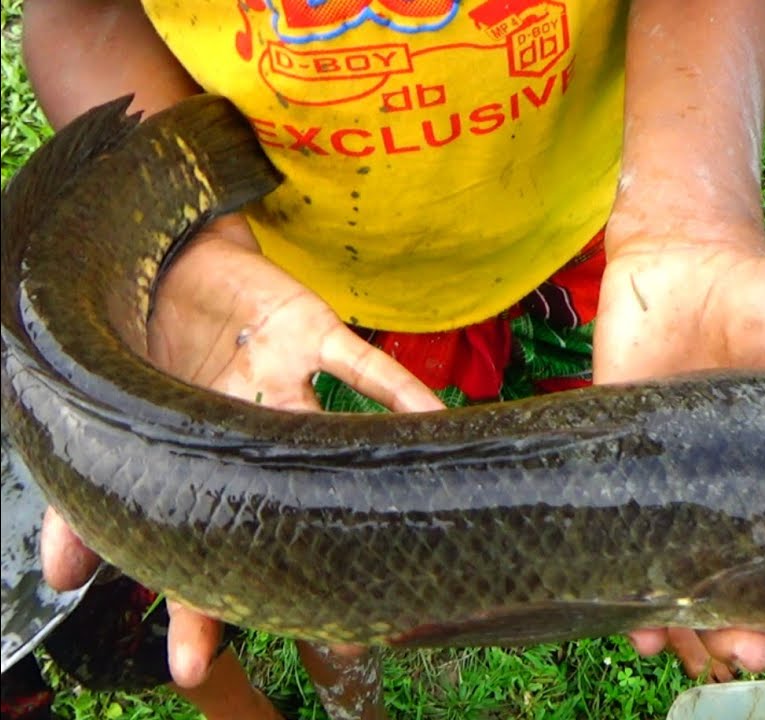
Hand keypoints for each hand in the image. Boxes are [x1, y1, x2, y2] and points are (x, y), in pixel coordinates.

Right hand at [40, 215, 441, 686]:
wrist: (156, 252)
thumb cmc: (133, 344)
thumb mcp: (100, 419)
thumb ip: (81, 493)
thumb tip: (58, 579)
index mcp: (204, 456)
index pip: (200, 544)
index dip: (195, 609)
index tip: (193, 670)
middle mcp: (254, 431)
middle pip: (284, 510)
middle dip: (309, 567)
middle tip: (348, 637)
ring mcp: (284, 383)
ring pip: (331, 443)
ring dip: (366, 483)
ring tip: (407, 538)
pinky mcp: (308, 330)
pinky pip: (362, 367)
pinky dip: (397, 391)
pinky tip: (434, 421)